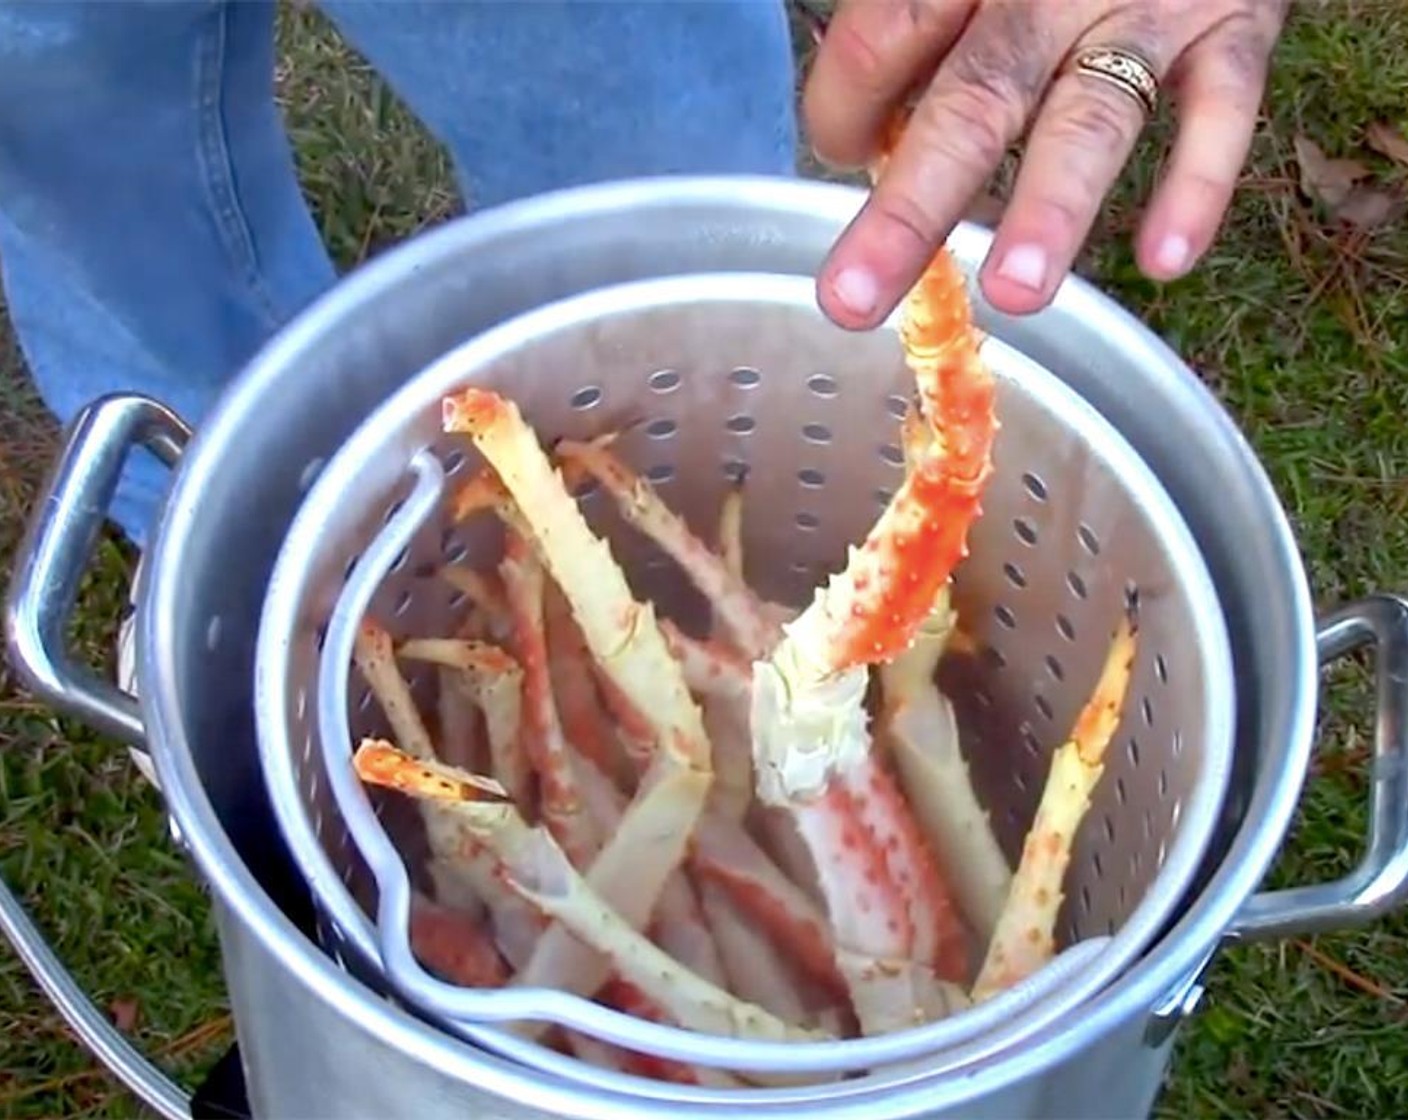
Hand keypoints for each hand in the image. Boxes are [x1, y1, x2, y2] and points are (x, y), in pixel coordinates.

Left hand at [802, 0, 1288, 326]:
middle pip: (973, 101)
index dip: (842, 107)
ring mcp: (1146, 3)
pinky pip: (1223, 105)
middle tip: (853, 301)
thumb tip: (862, 133)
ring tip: (1014, 292)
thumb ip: (921, 23)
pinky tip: (1164, 259)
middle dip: (909, 209)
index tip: (838, 148)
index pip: (882, 38)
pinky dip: (1198, 182)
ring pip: (1091, 115)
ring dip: (1052, 207)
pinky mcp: (1236, 19)